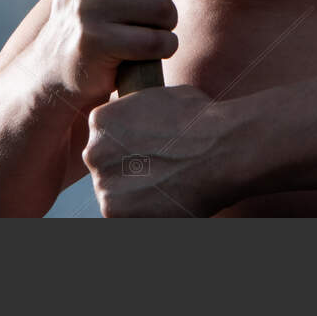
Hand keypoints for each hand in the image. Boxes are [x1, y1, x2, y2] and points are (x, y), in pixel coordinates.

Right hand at [32, 0, 193, 107]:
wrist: (54, 71)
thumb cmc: (93, 18)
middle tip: (140, 13)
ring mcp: (86, 8)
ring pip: (163, 5)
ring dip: (164, 24)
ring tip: (141, 30)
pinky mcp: (96, 42)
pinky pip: (157, 40)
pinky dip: (163, 48)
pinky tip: (144, 52)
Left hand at [84, 85, 239, 216]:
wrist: (223, 148)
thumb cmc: (202, 119)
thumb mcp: (161, 98)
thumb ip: (138, 112)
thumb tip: (140, 120)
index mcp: (101, 121)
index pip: (104, 142)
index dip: (129, 150)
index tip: (152, 153)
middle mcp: (93, 151)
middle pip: (106, 168)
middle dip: (128, 173)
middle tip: (160, 173)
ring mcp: (102, 182)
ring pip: (114, 194)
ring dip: (136, 196)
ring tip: (167, 188)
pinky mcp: (114, 211)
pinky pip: (124, 216)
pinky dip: (144, 214)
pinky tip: (167, 201)